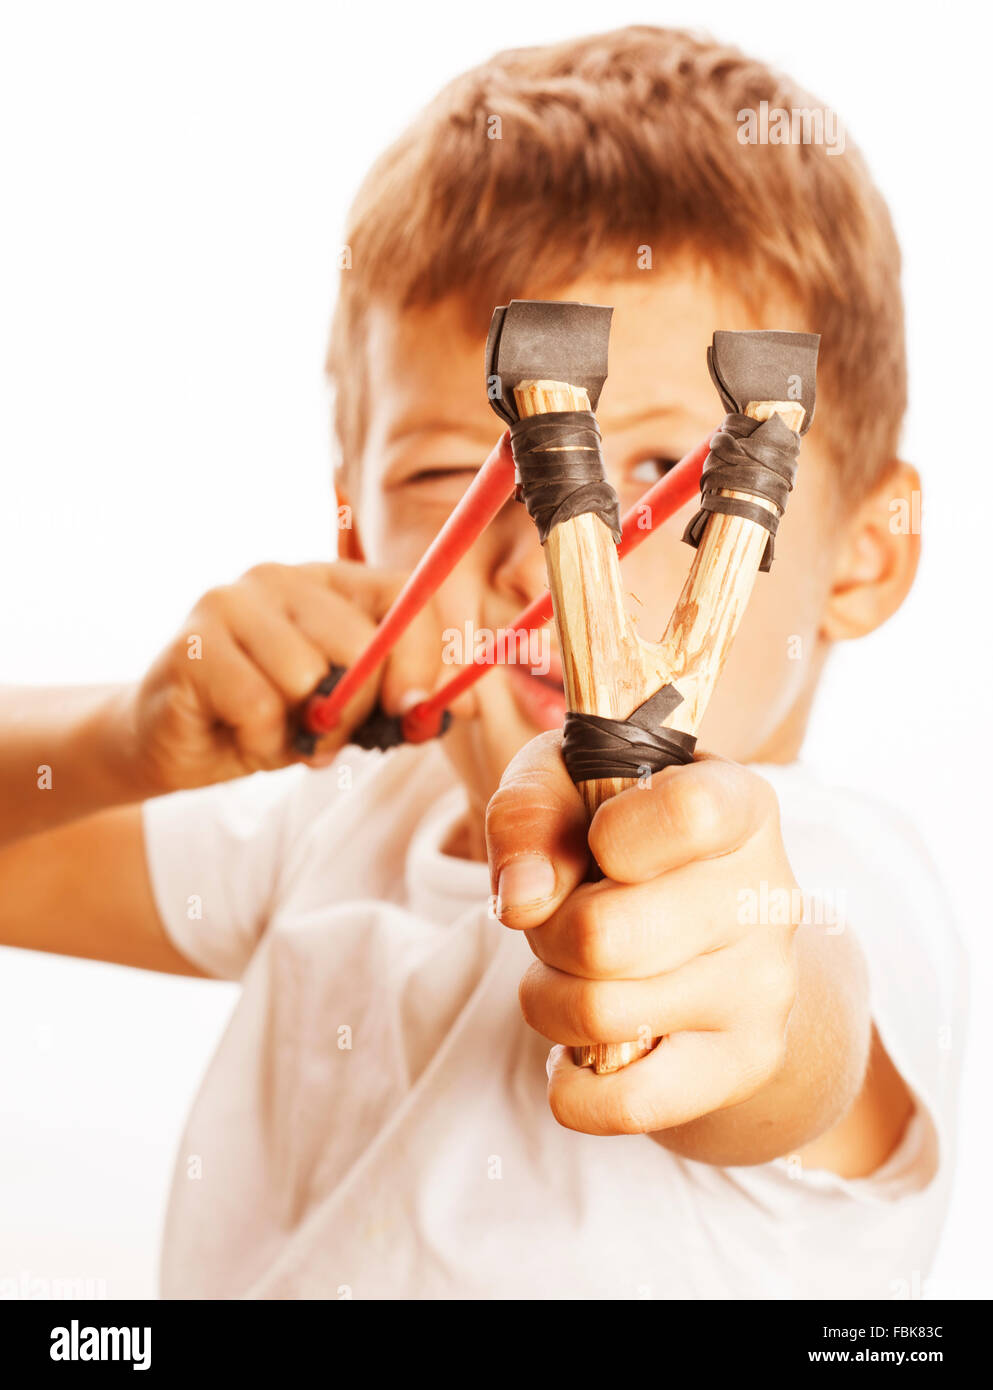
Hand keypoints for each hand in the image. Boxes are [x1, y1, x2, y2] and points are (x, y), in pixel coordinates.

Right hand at [122, 559, 447, 793]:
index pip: (406, 595)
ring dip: (302, 731)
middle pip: (363, 641)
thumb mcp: (351, 714)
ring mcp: (233, 600)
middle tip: (325, 737)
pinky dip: (259, 741)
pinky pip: (259, 706)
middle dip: (357, 711)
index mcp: (332, 583)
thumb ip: (406, 700)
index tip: (419, 712)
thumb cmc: (270, 721)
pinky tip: (240, 735)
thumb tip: (471, 702)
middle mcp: (284, 576)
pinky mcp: (193, 640)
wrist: (174, 743)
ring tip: (276, 732)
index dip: (426, 657)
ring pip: (310, 676)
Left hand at [485, 732, 802, 1137]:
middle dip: (548, 933)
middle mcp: (767, 894)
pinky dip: (574, 1090)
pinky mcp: (748, 1060)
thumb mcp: (564, 788)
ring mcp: (766, 984)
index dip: (611, 835)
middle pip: (603, 936)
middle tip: (563, 921)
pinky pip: (632, 1100)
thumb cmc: (617, 838)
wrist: (703, 930)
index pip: (687, 814)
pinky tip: (575, 1055)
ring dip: (550, 998)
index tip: (596, 839)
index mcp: (737, 805)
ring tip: (576, 975)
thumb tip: (523, 898)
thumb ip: (530, 813)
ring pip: (600, 1013)